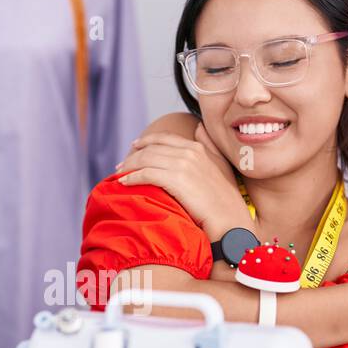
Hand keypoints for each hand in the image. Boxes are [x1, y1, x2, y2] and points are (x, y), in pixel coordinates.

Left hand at [114, 124, 253, 240]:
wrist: (229, 220)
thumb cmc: (224, 200)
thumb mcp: (219, 166)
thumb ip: (208, 144)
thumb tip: (198, 127)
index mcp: (197, 147)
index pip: (163, 138)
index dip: (145, 141)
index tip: (133, 146)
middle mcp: (189, 152)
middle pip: (151, 148)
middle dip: (132, 156)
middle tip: (120, 165)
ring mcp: (182, 165)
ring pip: (145, 159)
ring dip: (128, 166)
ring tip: (118, 174)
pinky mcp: (176, 179)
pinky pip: (146, 173)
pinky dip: (132, 177)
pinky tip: (123, 183)